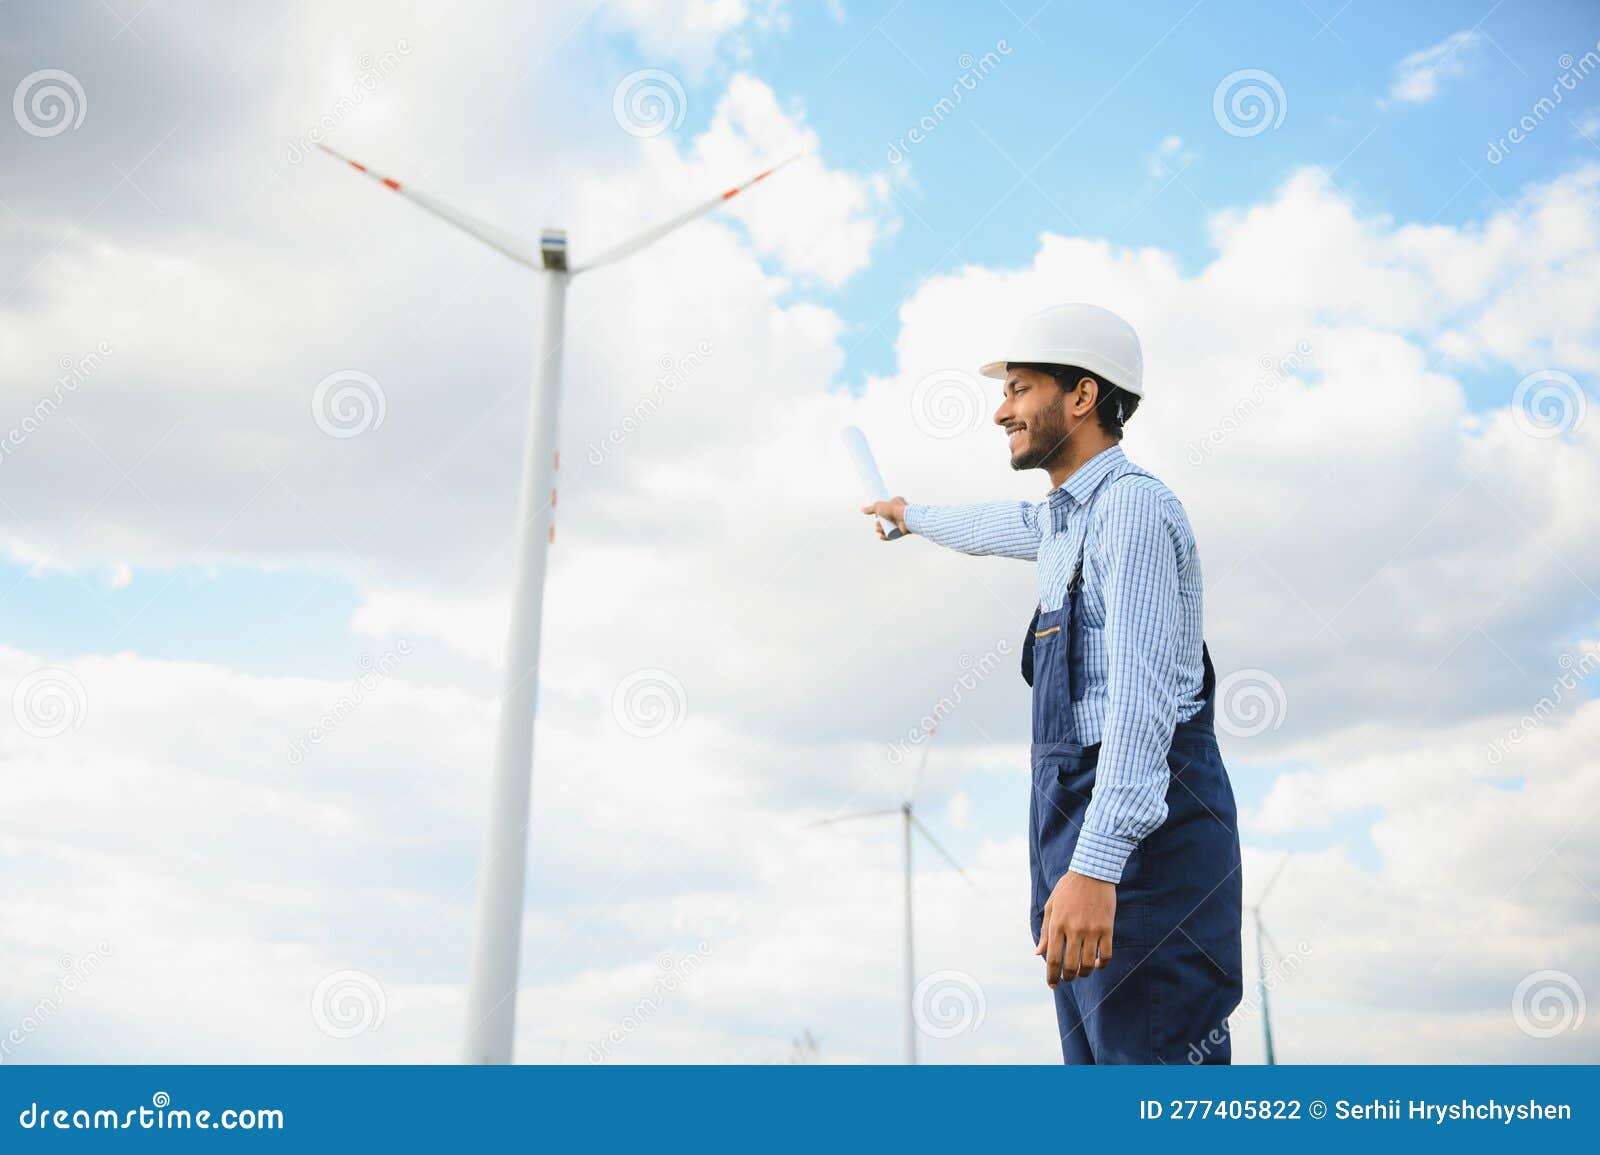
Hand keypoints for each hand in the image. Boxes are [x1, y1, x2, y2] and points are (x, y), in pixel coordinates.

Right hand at [860, 497, 908, 539]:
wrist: (906, 518)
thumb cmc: (893, 509)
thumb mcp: (879, 506)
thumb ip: (870, 508)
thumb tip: (862, 509)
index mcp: (896, 503)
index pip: (886, 509)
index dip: (879, 514)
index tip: (876, 516)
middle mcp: (900, 512)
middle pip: (886, 519)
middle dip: (879, 524)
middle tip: (876, 525)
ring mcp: (902, 521)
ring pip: (889, 527)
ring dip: (882, 530)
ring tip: (879, 530)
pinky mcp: (903, 530)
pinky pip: (894, 534)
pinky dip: (887, 536)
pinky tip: (881, 537)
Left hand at [1034, 871, 1114, 986]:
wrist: (1092, 873)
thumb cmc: (1068, 889)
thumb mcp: (1051, 907)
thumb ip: (1046, 932)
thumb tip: (1038, 953)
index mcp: (1057, 925)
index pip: (1053, 959)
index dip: (1051, 976)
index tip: (1052, 985)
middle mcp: (1073, 930)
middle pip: (1070, 966)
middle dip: (1067, 977)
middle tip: (1067, 978)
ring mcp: (1091, 930)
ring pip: (1088, 964)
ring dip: (1084, 973)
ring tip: (1082, 972)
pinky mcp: (1106, 928)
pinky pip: (1106, 955)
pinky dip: (1102, 964)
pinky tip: (1097, 963)